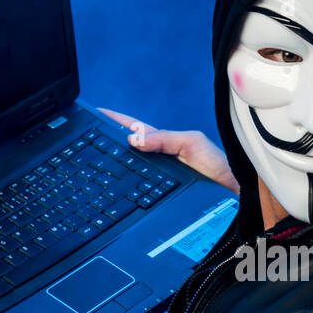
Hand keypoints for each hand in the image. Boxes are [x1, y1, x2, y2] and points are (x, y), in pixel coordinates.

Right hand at [97, 107, 239, 194]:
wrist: (231, 193)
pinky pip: (134, 193)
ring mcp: (155, 179)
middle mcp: (155, 160)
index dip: (111, 122)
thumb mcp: (191, 143)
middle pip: (122, 151)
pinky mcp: (157, 197)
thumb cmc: (216, 166)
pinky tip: (109, 194)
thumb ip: (164, 139)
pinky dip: (121, 191)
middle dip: (102, 146)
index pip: (130, 128)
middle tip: (80, 142)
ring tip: (87, 166)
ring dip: (109, 170)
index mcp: (160, 142)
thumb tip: (133, 139)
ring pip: (126, 173)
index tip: (92, 116)